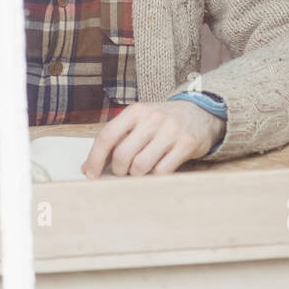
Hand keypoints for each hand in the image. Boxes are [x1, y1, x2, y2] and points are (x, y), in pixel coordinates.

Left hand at [82, 100, 224, 177]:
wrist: (200, 113)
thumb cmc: (162, 122)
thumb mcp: (138, 122)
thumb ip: (115, 141)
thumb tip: (88, 167)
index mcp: (135, 111)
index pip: (106, 136)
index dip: (95, 159)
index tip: (91, 174)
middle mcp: (152, 118)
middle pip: (122, 155)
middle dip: (118, 171)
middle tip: (122, 173)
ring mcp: (171, 130)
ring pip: (141, 165)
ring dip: (136, 175)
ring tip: (140, 172)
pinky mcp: (187, 144)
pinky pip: (162, 171)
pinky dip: (154, 177)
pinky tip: (155, 172)